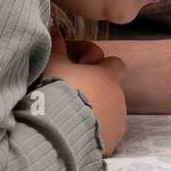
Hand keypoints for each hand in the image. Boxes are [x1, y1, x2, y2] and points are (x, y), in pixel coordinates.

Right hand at [42, 29, 128, 154]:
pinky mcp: (113, 141)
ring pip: (111, 111)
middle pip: (112, 89)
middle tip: (75, 93)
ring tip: (73, 115)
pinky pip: (107, 133)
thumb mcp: (53, 64)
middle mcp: (117, 97)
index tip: (78, 68)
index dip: (98, 64)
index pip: (114, 63)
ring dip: (97, 110)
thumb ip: (57, 46)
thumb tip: (56, 28)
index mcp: (107, 76)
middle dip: (99, 89)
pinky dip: (96, 131)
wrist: (61, 130)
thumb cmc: (58, 91)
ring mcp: (117, 120)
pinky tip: (78, 133)